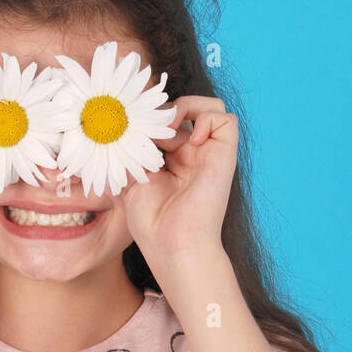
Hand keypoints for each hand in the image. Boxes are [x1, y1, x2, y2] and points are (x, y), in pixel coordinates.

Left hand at [122, 95, 237, 271]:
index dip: (149, 118)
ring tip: (167, 127)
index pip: (164, 121)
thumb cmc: (151, 222)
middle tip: (145, 126)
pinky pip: (225, 118)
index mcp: (170, 160)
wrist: (173, 245)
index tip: (131, 126)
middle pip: (184, 110)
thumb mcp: (130, 178)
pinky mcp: (224, 156)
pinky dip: (207, 117)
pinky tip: (189, 140)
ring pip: (210, 107)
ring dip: (186, 106)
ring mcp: (209, 154)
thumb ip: (131, 148)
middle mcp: (192, 154)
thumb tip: (126, 121)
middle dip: (161, 111)